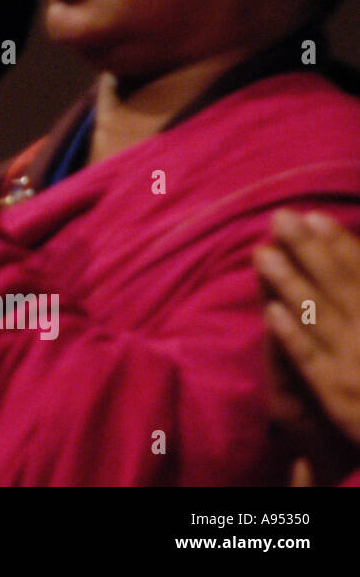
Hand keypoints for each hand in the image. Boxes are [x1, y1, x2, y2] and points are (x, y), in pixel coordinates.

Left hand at [256, 210, 359, 465]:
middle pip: (342, 288)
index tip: (315, 216)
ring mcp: (358, 366)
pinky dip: (294, 337)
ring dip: (292, 284)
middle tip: (281, 217)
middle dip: (310, 251)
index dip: (341, 245)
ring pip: (321, 318)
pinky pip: (312, 363)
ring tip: (263, 253)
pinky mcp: (339, 397)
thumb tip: (351, 259)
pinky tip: (271, 313)